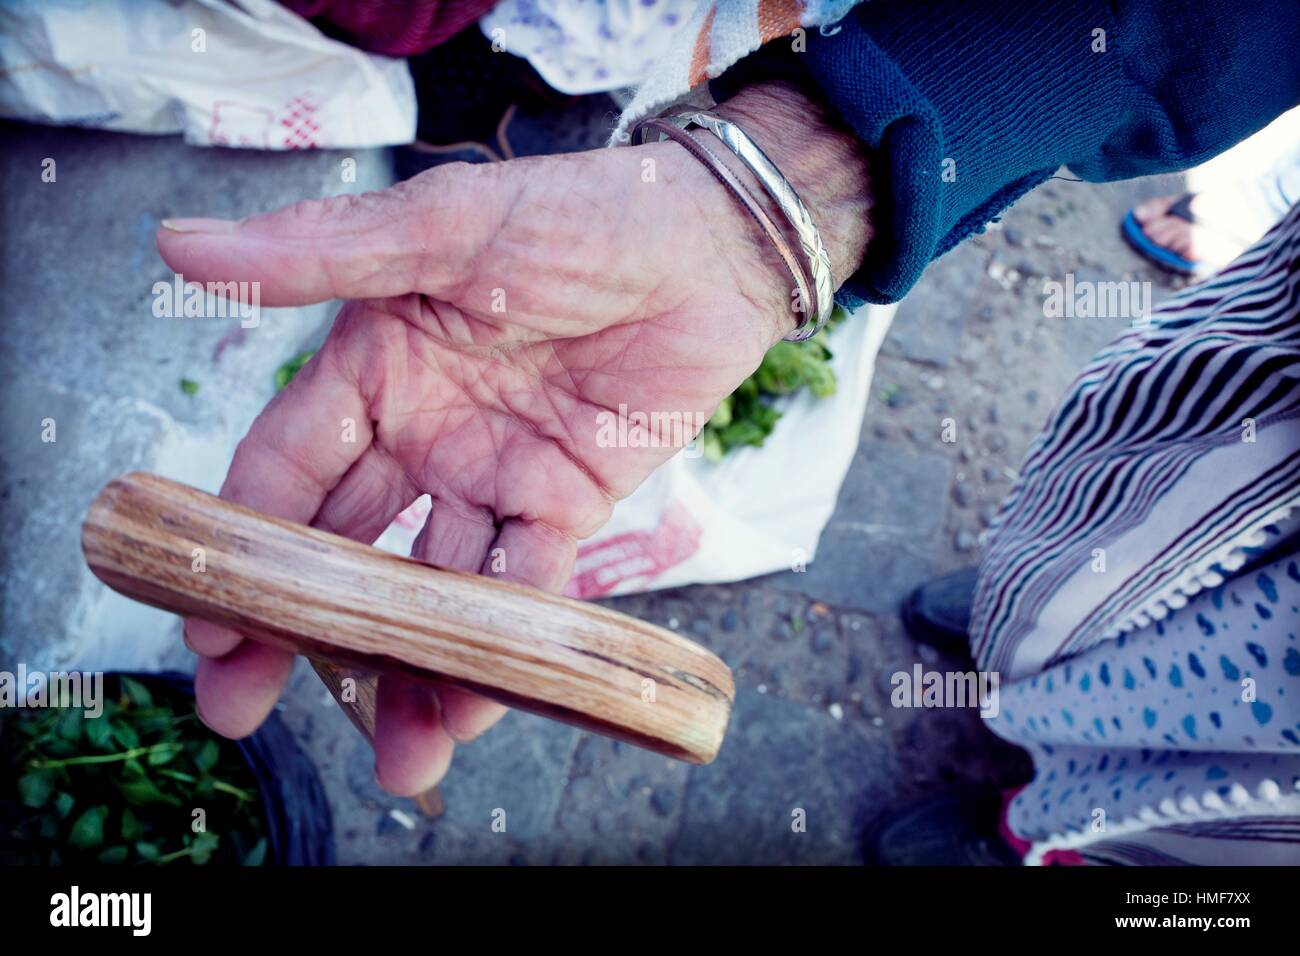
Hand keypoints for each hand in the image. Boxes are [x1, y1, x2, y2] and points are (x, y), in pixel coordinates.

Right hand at [156, 81, 871, 794]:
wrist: (712, 246)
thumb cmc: (578, 216)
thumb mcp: (444, 229)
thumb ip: (322, 255)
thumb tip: (177, 246)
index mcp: (374, 371)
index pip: (284, 471)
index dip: (241, 543)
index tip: (204, 621)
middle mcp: (423, 434)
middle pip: (344, 548)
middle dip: (301, 629)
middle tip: (244, 710)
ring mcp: (494, 475)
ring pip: (436, 586)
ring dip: (414, 665)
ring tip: (396, 755)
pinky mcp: (566, 502)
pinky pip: (525, 582)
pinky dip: (506, 640)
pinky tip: (478, 702)